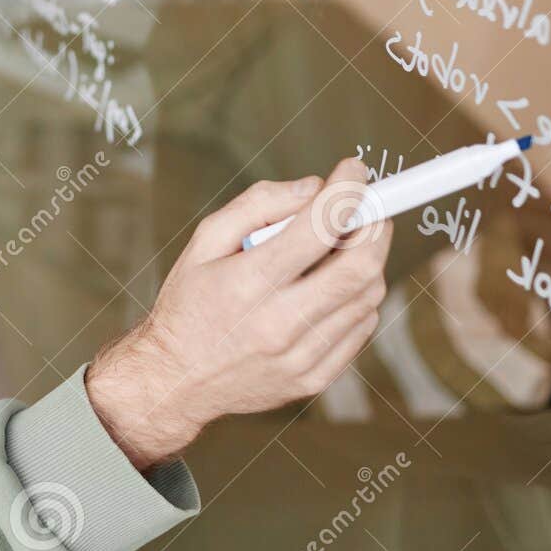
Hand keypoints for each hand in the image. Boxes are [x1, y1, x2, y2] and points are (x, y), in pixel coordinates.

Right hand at [85, 158, 391, 469]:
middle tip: (367, 212)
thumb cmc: (188, 304)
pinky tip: (333, 289)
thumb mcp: (204, 242)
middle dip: (375, 227)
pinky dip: (358, 300)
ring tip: (343, 250)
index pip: (319, 226)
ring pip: (367, 298)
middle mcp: (279, 322)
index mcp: (249, 282)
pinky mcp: (313, 379)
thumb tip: (312, 188)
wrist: (174, 380)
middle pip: (360, 266)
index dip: (347, 189)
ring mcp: (300, 356)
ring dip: (368, 263)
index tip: (355, 171)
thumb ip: (256, 206)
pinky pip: (361, 331)